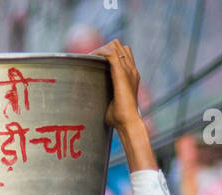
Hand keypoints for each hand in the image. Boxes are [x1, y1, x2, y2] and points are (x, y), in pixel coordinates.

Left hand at [92, 40, 155, 170]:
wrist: (129, 122)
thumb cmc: (120, 119)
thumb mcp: (112, 104)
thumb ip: (106, 99)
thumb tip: (93, 105)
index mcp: (131, 76)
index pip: (123, 54)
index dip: (109, 53)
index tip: (95, 61)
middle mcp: (131, 70)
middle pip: (119, 45)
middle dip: (103, 49)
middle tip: (91, 59)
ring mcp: (128, 70)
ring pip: (115, 45)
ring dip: (101, 49)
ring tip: (90, 58)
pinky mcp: (121, 73)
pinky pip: (110, 52)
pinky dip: (99, 52)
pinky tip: (91, 59)